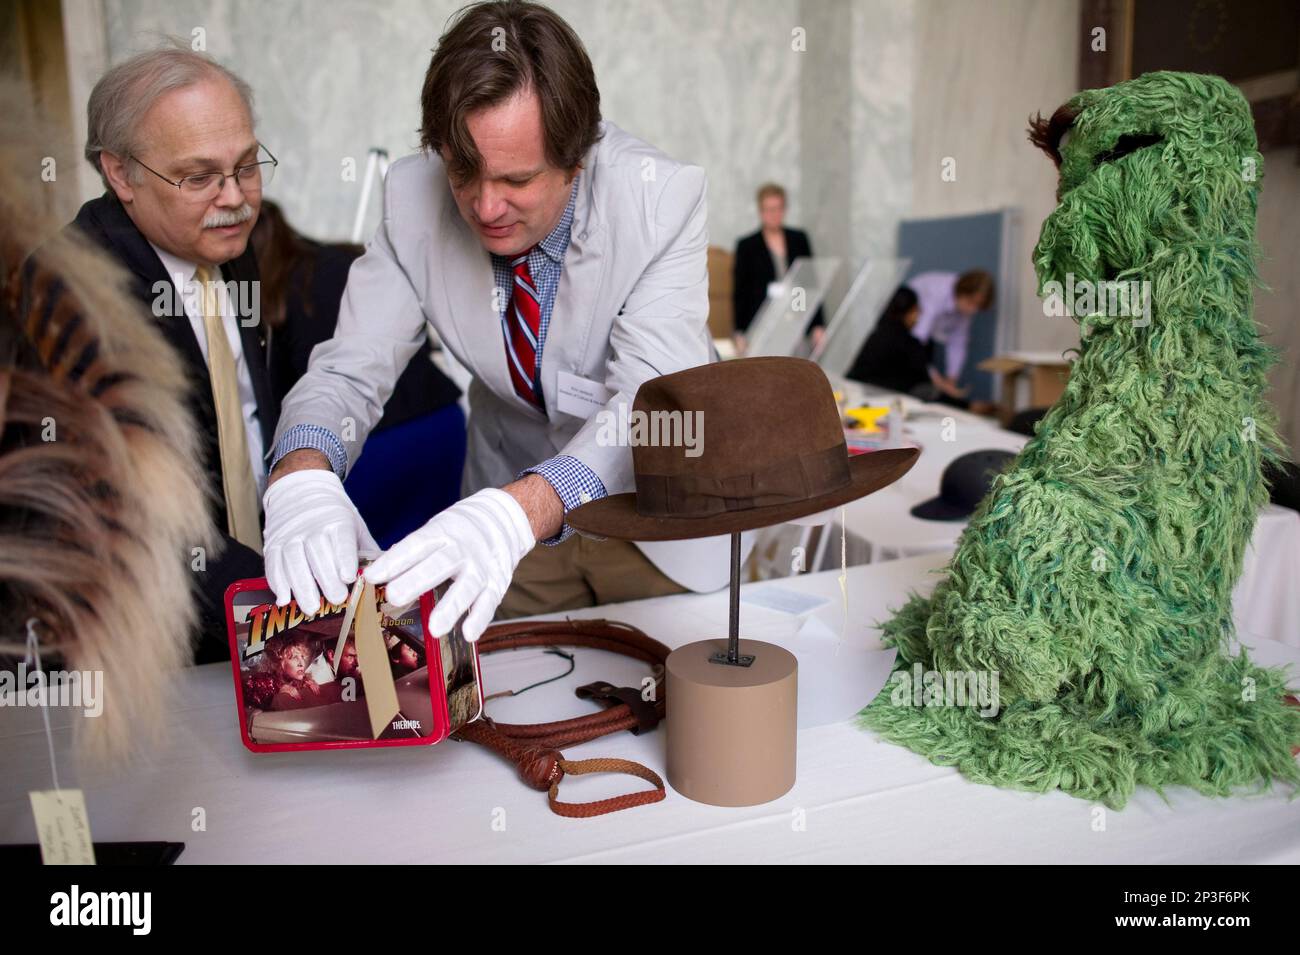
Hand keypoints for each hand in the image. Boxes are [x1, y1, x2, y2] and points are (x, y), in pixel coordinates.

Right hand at [262, 469, 378, 612]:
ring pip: (293, 561)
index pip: (341, 540)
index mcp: (337, 521)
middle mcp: (311, 527)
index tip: (349, 578)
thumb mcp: (355, 526)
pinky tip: (285, 599)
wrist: (300, 490)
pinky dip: (278, 583)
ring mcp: (289, 536)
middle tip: (336, 599)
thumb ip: (369, 552)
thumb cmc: (335, 516)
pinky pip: (273, 564)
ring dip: (301, 587)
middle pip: (317, 553)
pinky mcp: (273, 544)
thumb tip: (391, 576)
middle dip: (326, 579)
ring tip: (311, 608)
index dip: (344, 559)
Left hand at [364, 488, 534, 642]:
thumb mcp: (436, 529)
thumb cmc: (460, 530)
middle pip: (439, 565)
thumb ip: (412, 552)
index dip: (393, 561)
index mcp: (441, 533)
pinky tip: (468, 634)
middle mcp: (461, 550)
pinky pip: (488, 603)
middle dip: (416, 581)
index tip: (371, 576)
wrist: (503, 520)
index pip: (414, 546)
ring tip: (435, 629)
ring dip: (451, 608)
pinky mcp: (497, 583)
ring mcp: (481, 567)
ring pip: (466, 587)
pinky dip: (479, 619)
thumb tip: (379, 571)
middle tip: (394, 596)